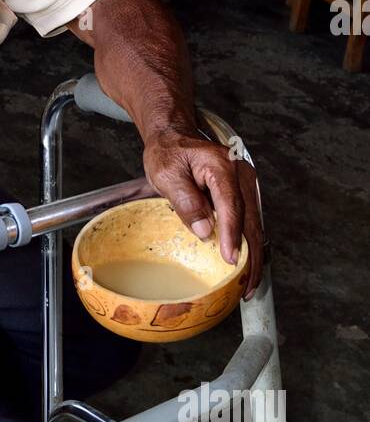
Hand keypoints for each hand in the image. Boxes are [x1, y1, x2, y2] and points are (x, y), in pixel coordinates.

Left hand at [141, 129, 263, 297]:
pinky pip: (249, 221)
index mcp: (222, 167)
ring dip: (254, 254)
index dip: (232, 236)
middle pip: (252, 220)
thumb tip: (206, 231)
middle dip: (252, 256)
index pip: (231, 207)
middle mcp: (241, 175)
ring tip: (248, 284)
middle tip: (246, 287)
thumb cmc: (168, 152)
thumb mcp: (166, 174)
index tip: (230, 260)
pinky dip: (249, 243)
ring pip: (255, 224)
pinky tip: (246, 263)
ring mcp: (246, 184)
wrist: (175, 134)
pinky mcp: (243, 192)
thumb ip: (186, 201)